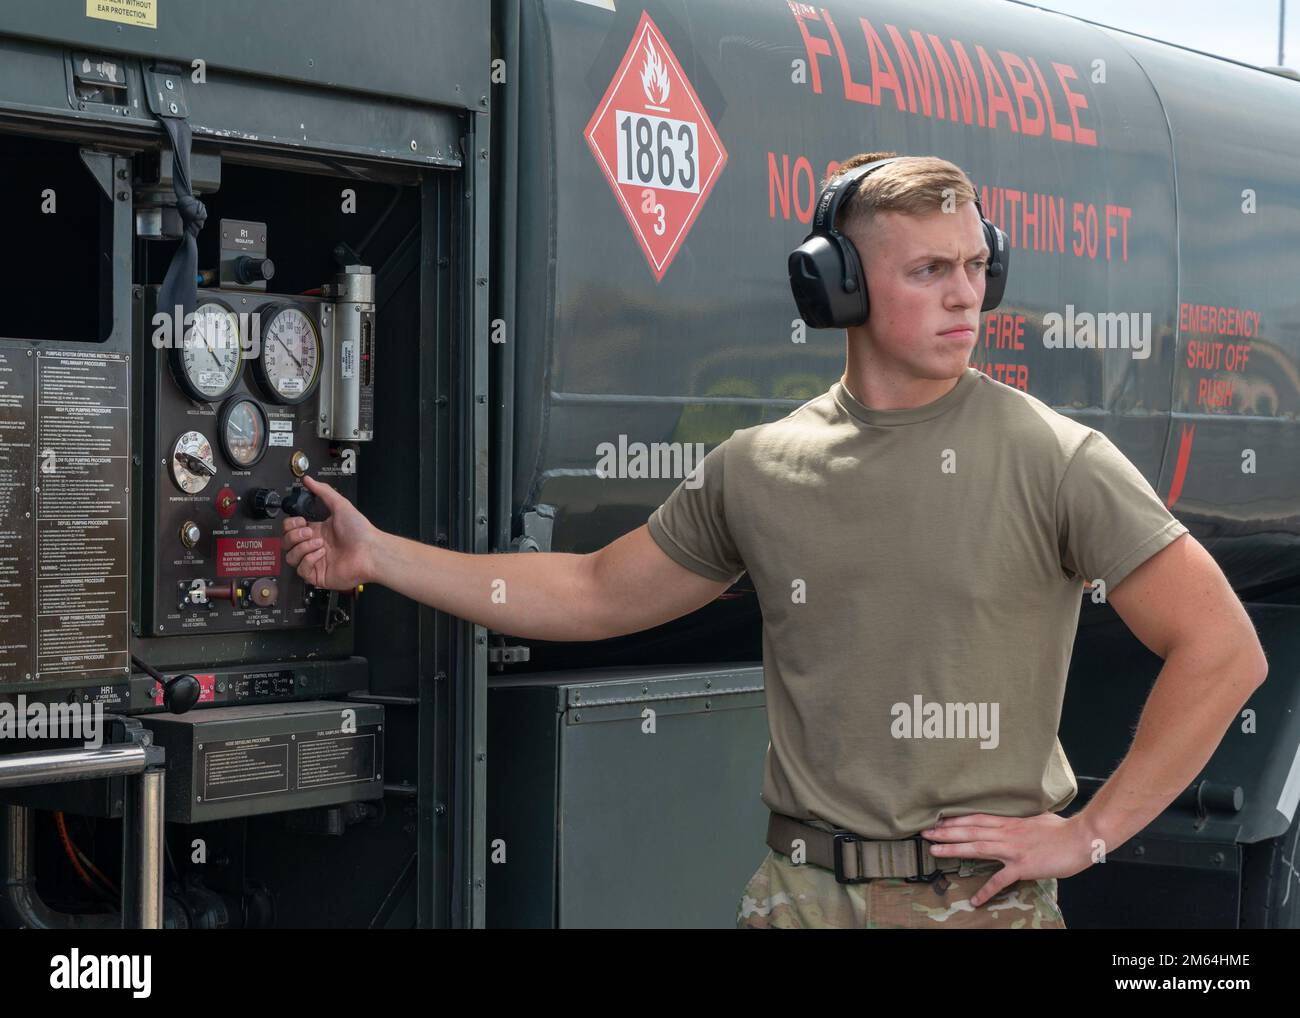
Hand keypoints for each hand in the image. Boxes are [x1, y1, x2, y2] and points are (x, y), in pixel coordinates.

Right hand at [281, 474, 378, 589]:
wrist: (371, 551)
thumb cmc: (360, 530)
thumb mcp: (340, 505)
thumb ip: (323, 491)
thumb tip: (309, 479)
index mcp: (317, 532)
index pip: (290, 529)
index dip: (291, 525)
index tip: (301, 521)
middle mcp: (314, 546)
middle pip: (287, 543)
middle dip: (294, 535)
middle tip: (310, 532)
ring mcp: (315, 562)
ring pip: (291, 557)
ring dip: (302, 547)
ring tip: (320, 543)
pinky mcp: (318, 576)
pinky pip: (302, 569)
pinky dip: (309, 559)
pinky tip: (322, 554)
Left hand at [921, 812, 1098, 906]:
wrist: (1080, 838)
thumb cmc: (1062, 828)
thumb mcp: (1036, 817)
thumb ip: (1020, 820)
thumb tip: (1014, 819)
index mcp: (1009, 822)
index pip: (975, 818)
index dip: (954, 819)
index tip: (937, 819)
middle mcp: (1006, 833)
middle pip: (969, 830)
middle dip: (945, 831)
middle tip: (924, 833)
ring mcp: (1013, 849)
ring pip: (977, 848)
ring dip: (954, 849)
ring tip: (934, 851)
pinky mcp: (1022, 866)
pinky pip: (1001, 880)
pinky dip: (987, 890)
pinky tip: (975, 899)